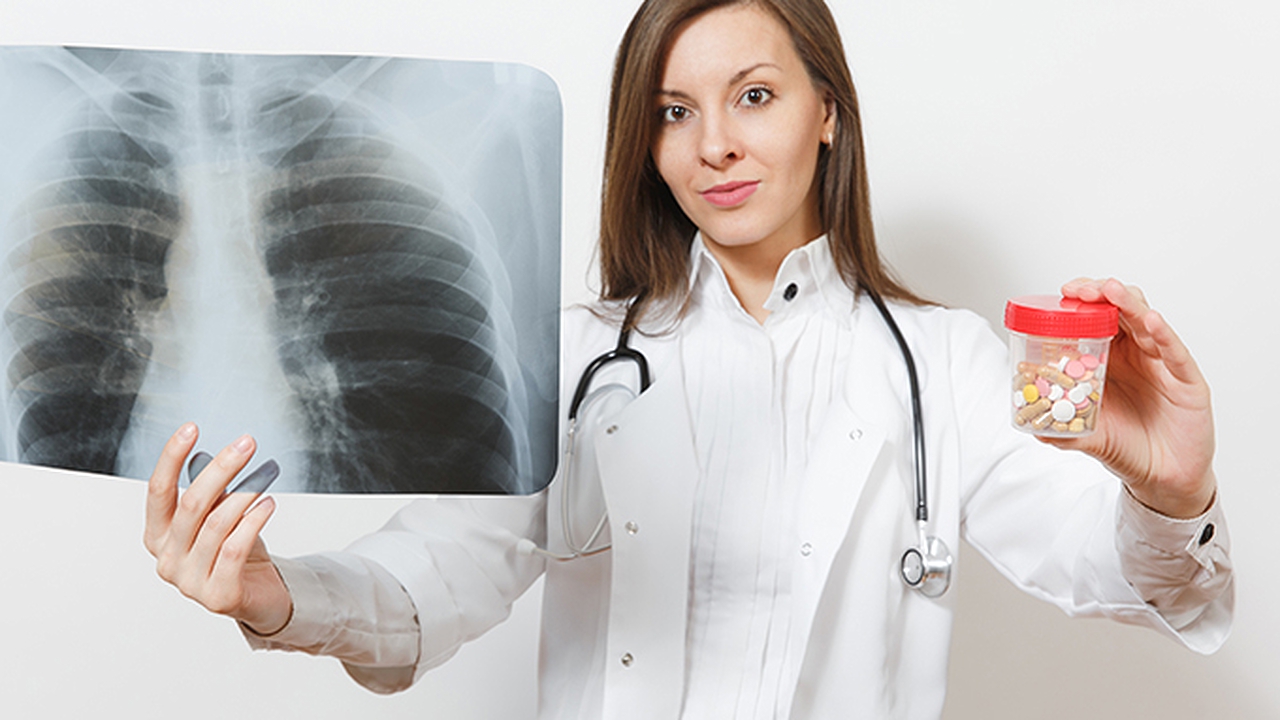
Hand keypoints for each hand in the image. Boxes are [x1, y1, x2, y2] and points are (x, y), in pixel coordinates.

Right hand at [143, 423, 292, 633]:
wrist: (259, 597)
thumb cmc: (235, 552)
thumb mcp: (217, 517)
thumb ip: (209, 494)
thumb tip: (207, 457)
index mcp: (158, 537)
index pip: (158, 491)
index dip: (170, 458)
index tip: (191, 428)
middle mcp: (167, 560)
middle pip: (192, 504)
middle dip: (222, 468)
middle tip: (247, 443)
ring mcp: (190, 582)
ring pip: (218, 525)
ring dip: (247, 493)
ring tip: (268, 473)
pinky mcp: (218, 596)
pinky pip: (235, 549)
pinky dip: (254, 522)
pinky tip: (268, 504)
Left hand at [1042, 278, 1215, 518]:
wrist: (1162, 478)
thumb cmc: (1126, 447)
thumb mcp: (1087, 436)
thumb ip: (1062, 430)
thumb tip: (1030, 426)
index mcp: (1109, 360)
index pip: (1097, 318)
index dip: (1082, 303)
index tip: (1064, 292)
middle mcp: (1136, 355)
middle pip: (1122, 310)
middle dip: (1101, 294)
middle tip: (1081, 290)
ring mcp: (1163, 364)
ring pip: (1148, 322)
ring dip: (1128, 303)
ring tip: (1110, 290)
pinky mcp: (1187, 381)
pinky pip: (1176, 353)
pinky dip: (1164, 335)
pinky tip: (1152, 321)